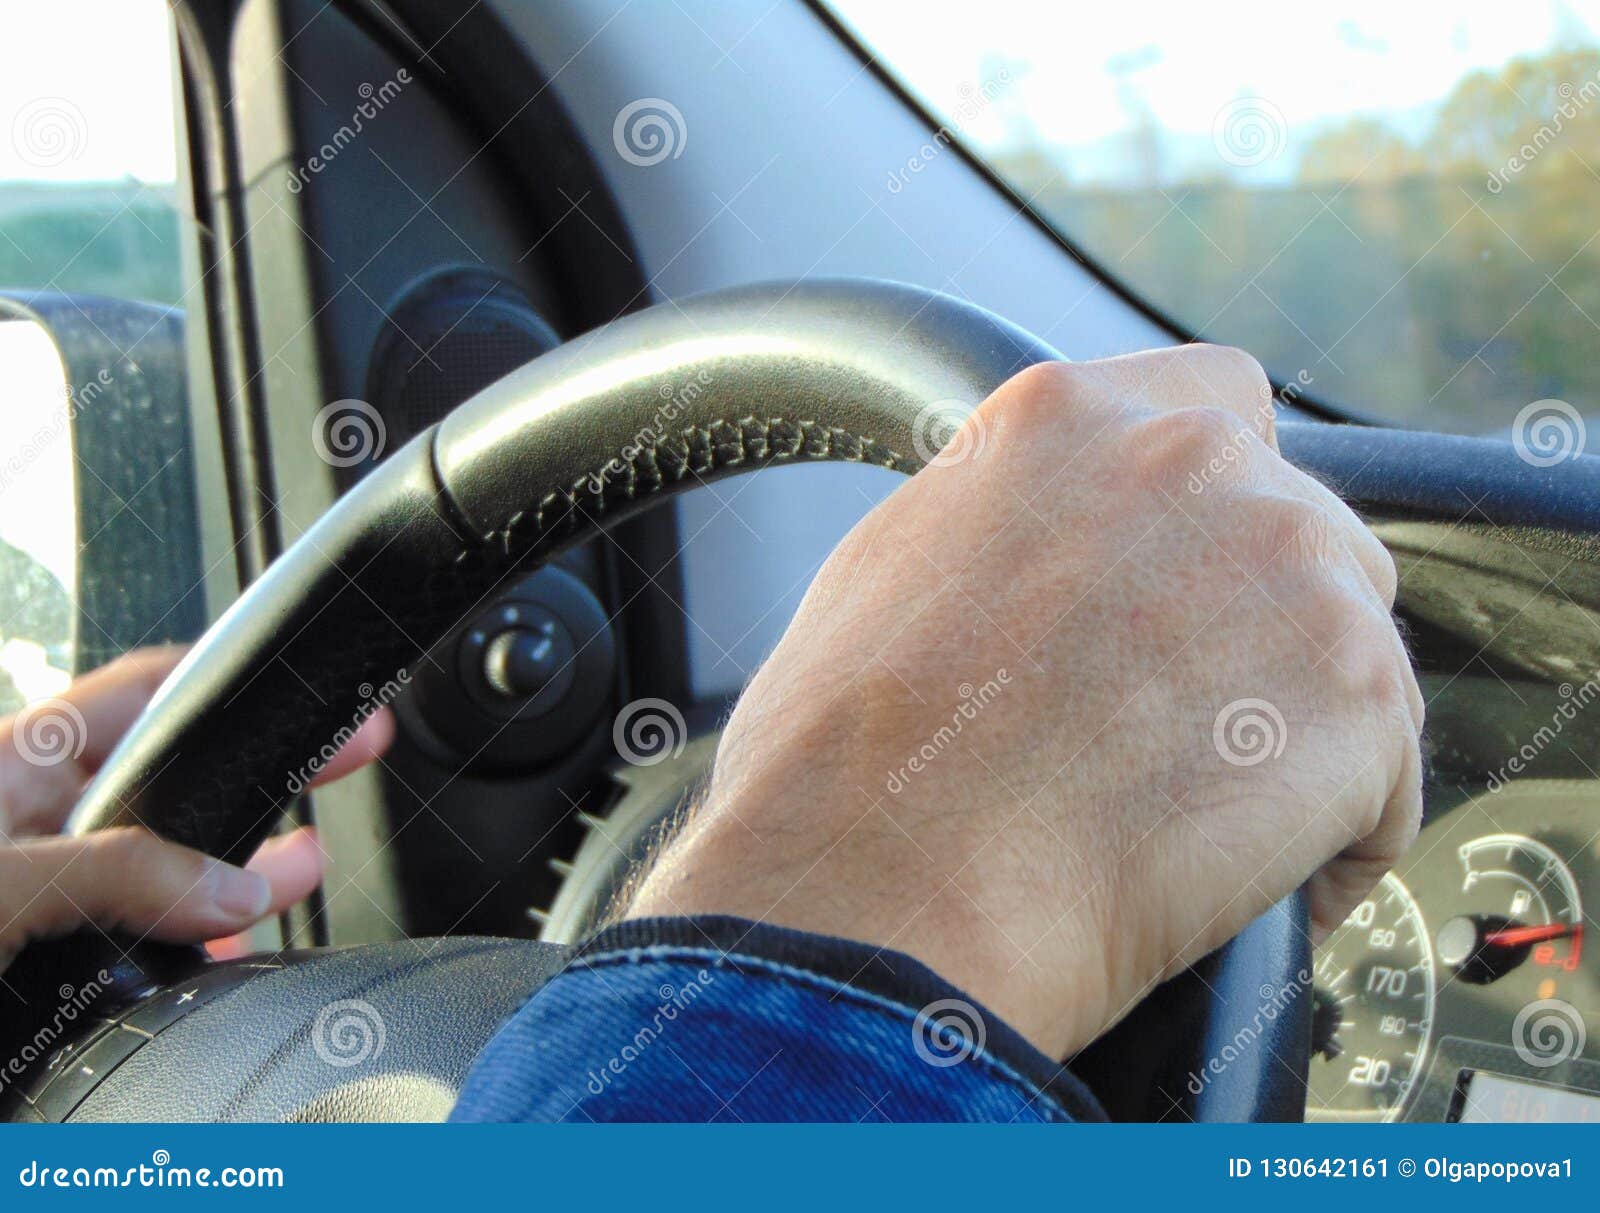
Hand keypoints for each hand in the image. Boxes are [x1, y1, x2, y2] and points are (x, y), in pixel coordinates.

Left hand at [0, 645, 391, 970]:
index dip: (227, 682)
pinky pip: (149, 944)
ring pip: (170, 871)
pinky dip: (201, 947)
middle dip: (264, 776)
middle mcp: (36, 825)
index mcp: (13, 768)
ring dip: (240, 874)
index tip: (305, 688)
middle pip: (176, 782)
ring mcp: (51, 896)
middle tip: (348, 756)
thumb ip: (115, 872)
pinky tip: (233, 953)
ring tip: (304, 869)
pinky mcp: (58, 966)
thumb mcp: (2, 882)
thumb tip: (233, 889)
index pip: (140, 694)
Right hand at [626, 347, 1422, 1058]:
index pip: (1219, 405)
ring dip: (1302, 726)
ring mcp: (1289, 566)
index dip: (1213, 508)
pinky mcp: (1356, 690)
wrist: (880, 888)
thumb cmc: (845, 763)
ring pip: (1353, 647)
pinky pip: (1386, 775)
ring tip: (1202, 821)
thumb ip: (1009, 518)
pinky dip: (1335, 836)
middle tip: (1182, 727)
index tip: (1194, 581)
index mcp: (1069, 418)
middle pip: (1305, 528)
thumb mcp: (892, 567)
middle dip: (1263, 621)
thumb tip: (1055, 555)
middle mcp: (1192, 461)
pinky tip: (1243, 881)